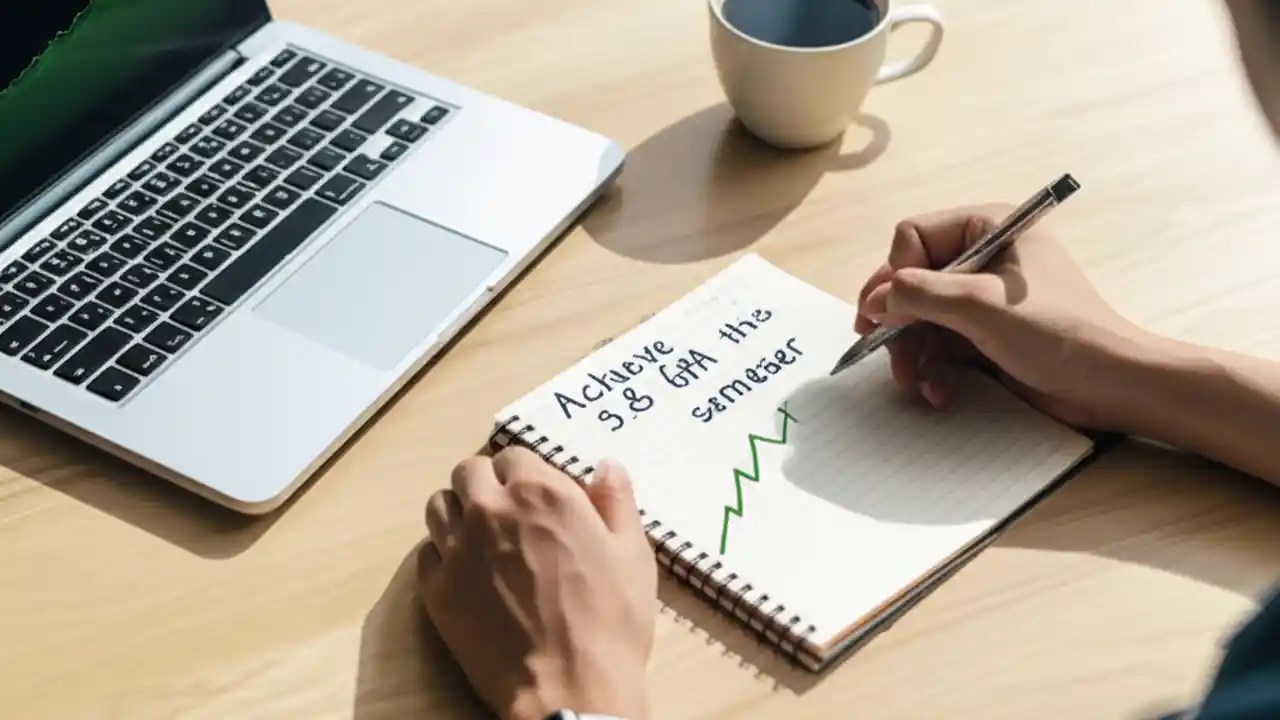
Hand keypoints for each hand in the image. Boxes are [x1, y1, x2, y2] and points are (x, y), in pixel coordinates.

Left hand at [418, 448, 656, 719]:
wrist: (569, 689)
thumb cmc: (610, 621)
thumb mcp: (632, 555)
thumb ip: (616, 502)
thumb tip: (605, 466)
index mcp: (541, 494)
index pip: (514, 456)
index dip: (525, 473)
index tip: (536, 494)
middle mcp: (491, 511)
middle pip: (468, 471)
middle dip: (486, 483)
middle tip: (506, 511)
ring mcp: (458, 551)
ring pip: (439, 505)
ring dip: (458, 510)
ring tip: (480, 534)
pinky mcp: (437, 590)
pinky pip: (426, 553)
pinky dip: (442, 554)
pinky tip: (467, 572)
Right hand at [856, 204, 1149, 429]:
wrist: (1110, 385)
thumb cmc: (1059, 333)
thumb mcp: (981, 306)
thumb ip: (919, 294)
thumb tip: (872, 300)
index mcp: (988, 229)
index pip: (913, 237)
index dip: (895, 275)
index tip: (886, 314)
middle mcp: (983, 258)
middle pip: (911, 282)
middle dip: (898, 323)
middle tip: (888, 355)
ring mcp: (983, 300)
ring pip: (919, 319)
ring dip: (911, 353)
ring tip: (915, 382)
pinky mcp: (985, 336)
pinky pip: (939, 346)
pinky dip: (933, 369)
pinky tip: (939, 390)